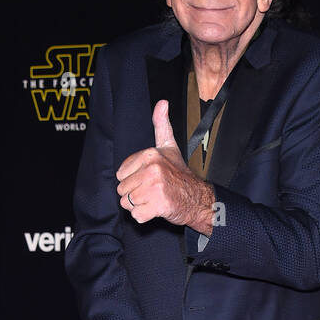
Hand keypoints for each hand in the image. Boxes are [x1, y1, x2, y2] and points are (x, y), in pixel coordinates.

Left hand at [117, 100, 214, 232]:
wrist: (198, 198)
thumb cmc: (180, 174)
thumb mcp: (169, 146)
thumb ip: (162, 125)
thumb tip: (162, 102)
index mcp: (150, 154)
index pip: (120, 174)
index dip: (132, 180)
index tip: (149, 179)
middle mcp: (152, 169)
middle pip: (122, 190)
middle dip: (134, 194)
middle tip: (152, 191)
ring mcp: (155, 188)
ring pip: (127, 203)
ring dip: (139, 206)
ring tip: (154, 199)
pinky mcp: (158, 205)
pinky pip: (137, 216)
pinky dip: (144, 217)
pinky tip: (156, 209)